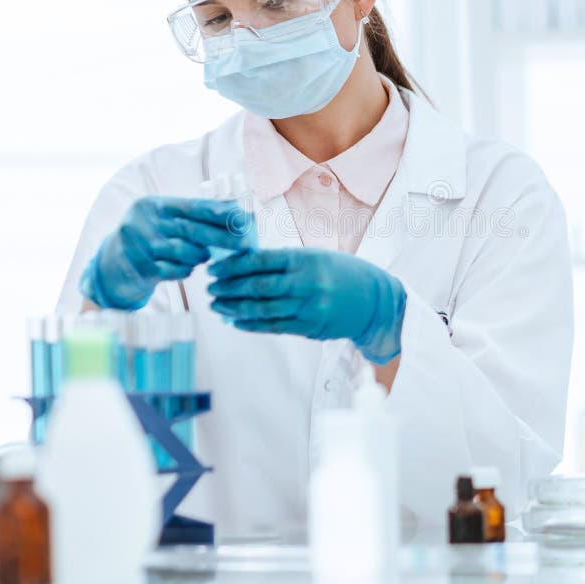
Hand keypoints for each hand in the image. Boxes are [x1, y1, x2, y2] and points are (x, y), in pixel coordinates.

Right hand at [80, 196, 255, 309]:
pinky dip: (186, 270)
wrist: (113, 263)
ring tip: (204, 256)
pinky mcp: (141, 268)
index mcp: (152, 205)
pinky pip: (175, 271)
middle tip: (242, 243)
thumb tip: (233, 213)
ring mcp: (140, 246)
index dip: (219, 213)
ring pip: (185, 251)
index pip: (192, 206)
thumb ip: (191, 215)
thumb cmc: (150, 237)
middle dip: (220, 236)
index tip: (242, 218)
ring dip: (200, 256)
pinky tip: (187, 268)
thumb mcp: (163, 219)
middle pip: (191, 229)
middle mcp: (143, 222)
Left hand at [207, 248, 406, 364]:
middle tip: (209, 287)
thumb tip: (246, 263)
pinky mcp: (310, 326)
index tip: (214, 267)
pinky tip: (235, 320)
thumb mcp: (318, 257)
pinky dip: (251, 324)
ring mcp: (308, 307)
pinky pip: (273, 326)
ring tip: (216, 305)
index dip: (233, 265)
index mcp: (306, 259)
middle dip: (228, 287)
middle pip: (257, 286)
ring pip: (262, 309)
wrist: (375, 302)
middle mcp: (306, 283)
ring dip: (234, 307)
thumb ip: (286, 261)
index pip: (260, 260)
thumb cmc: (343, 274)